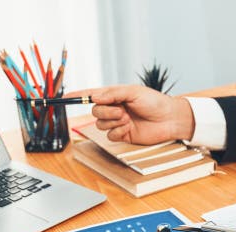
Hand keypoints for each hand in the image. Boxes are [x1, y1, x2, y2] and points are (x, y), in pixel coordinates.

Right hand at [69, 85, 194, 143]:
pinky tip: (128, 129)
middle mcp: (114, 109)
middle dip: (105, 111)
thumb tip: (94, 97)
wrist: (169, 119)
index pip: (93, 95)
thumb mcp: (133, 92)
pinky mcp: (123, 135)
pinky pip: (110, 135)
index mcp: (115, 96)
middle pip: (95, 111)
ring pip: (101, 124)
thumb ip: (113, 93)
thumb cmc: (155, 102)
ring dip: (112, 121)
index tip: (65, 97)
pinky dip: (117, 132)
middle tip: (121, 111)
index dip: (79, 96)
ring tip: (127, 119)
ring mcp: (118, 123)